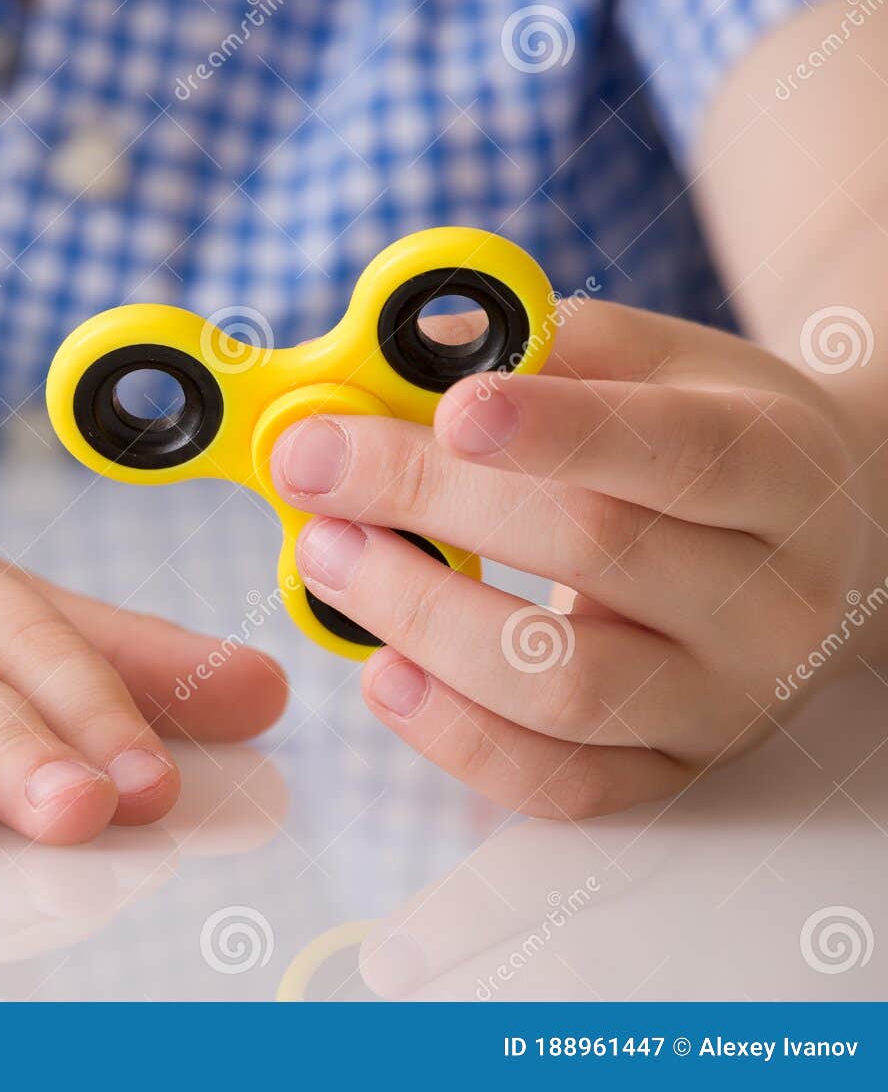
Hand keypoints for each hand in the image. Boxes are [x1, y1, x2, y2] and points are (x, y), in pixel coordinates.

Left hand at [270, 299, 876, 817]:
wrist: (817, 548)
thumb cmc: (708, 438)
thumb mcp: (662, 364)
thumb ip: (544, 348)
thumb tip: (402, 354)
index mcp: (783, 468)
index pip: (677, 450)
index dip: (556, 430)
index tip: (446, 409)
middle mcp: (773, 600)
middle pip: (597, 552)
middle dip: (430, 501)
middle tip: (315, 464)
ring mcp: (724, 704)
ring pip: (564, 687)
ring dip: (421, 619)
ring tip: (328, 556)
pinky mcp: (670, 774)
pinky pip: (556, 783)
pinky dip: (453, 735)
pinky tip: (382, 670)